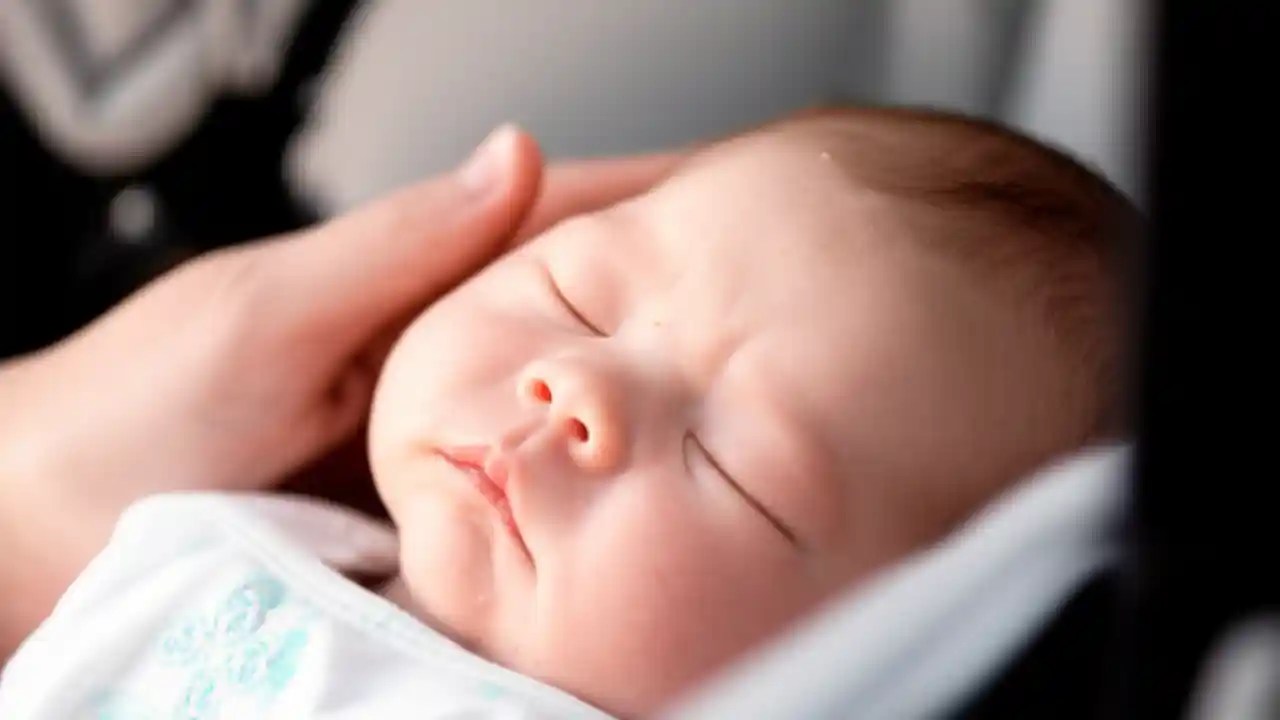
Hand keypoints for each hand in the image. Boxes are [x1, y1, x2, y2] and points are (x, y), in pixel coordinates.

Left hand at [0, 125, 682, 652]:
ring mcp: (440, 454)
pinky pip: (528, 516)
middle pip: (580, 327)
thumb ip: (395, 247)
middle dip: (675, 311)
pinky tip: (646, 508)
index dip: (643, 204)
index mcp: (405, 289)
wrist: (42, 547)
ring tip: (747, 406)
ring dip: (644, 412)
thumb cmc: (125, 419)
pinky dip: (587, 508)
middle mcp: (435, 368)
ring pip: (562, 421)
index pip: (549, 226)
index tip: (738, 198)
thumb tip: (516, 159)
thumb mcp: (263, 313)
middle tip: (776, 311)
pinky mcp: (435, 539)